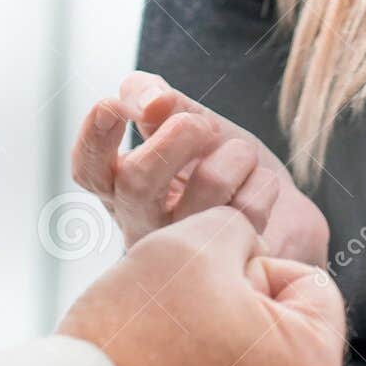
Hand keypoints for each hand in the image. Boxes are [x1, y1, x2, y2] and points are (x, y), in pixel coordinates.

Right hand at [72, 70, 328, 265]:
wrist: (278, 203)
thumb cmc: (219, 160)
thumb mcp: (184, 117)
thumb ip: (156, 98)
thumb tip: (151, 102)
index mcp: (121, 187)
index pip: (88, 169)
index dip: (94, 135)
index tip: (113, 104)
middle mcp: (143, 225)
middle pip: (137, 182)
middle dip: (175, 138)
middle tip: (203, 125)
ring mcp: (184, 254)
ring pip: (206, 193)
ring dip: (234, 155)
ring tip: (243, 154)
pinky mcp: (231, 266)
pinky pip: (248, 214)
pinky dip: (262, 184)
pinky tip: (260, 189)